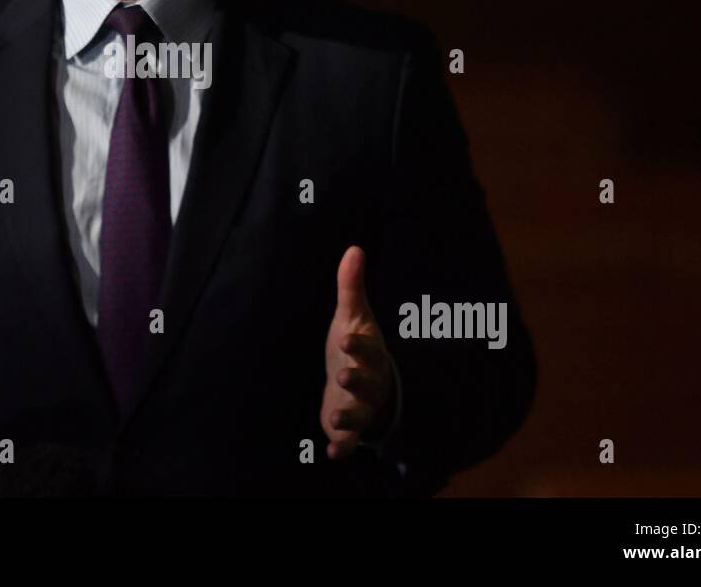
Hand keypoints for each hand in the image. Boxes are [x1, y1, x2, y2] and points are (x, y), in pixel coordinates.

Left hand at [321, 245, 393, 459]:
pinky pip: (349, 441)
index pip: (366, 349)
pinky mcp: (350, 428)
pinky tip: (331, 453)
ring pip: (358, 414)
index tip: (345, 339)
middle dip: (356, 380)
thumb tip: (354, 247)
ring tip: (333, 419)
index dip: (358, 345)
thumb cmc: (357, 347)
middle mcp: (368, 381)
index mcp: (369, 353)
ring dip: (347, 417)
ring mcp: (360, 406)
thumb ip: (351, 286)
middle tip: (341, 376)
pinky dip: (342, 447)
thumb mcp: (353, 318)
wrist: (365, 383)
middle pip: (366, 382)